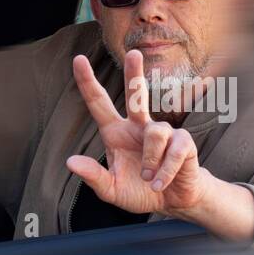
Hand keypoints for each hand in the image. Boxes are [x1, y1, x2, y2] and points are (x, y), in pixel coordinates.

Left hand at [66, 50, 210, 216]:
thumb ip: (93, 177)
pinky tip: (160, 182)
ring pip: (155, 133)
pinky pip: (174, 149)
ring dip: (150, 161)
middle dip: (134, 73)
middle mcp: (138, 127)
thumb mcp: (111, 190)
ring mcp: (162, 132)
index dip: (88, 82)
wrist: (172, 201)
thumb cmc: (140, 192)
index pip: (99, 103)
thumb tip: (70, 161)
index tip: (78, 59)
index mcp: (116, 133)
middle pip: (136, 94)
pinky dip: (166, 170)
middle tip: (134, 53)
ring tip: (149, 178)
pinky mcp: (183, 142)